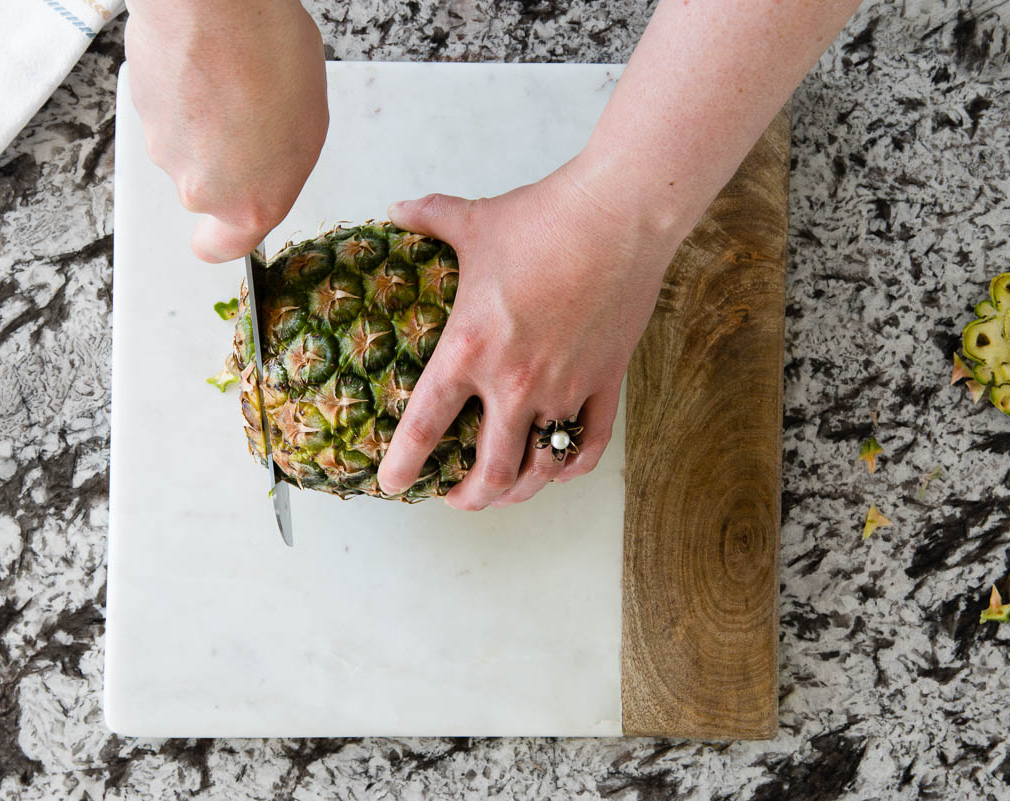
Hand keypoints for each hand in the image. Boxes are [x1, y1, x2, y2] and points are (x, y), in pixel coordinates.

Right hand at [125, 0, 327, 261]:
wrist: (213, 5)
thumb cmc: (268, 56)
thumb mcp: (308, 125)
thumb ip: (279, 165)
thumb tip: (264, 162)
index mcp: (250, 201)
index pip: (224, 247)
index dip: (223, 238)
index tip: (225, 231)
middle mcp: (201, 188)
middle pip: (210, 188)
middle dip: (227, 160)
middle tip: (253, 117)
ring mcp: (165, 150)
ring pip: (188, 148)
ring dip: (207, 124)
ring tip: (232, 81)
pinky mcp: (140, 112)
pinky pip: (169, 113)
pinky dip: (185, 95)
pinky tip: (205, 66)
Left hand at [376, 162, 681, 509]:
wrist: (617, 214)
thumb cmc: (541, 218)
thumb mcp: (472, 221)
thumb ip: (429, 220)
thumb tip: (397, 209)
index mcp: (469, 350)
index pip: (425, 427)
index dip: (404, 465)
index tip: (392, 484)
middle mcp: (515, 383)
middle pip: (490, 472)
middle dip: (468, 497)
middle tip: (454, 498)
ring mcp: (565, 388)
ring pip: (541, 469)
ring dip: (519, 491)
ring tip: (503, 491)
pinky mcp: (606, 382)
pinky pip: (590, 444)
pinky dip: (572, 466)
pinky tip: (559, 470)